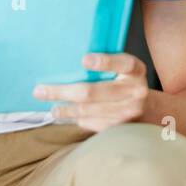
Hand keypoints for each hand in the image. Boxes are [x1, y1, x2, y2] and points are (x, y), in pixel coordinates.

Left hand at [33, 52, 148, 132]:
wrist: (146, 107)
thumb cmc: (125, 81)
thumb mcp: (123, 68)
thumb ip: (106, 64)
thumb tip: (68, 58)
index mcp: (136, 71)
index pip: (124, 64)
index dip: (105, 62)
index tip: (83, 59)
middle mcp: (136, 92)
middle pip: (93, 92)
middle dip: (62, 91)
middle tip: (40, 91)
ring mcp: (128, 112)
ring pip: (87, 111)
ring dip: (64, 109)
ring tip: (49, 107)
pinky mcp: (119, 127)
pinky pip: (90, 123)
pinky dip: (75, 118)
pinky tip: (65, 114)